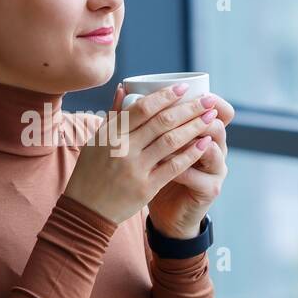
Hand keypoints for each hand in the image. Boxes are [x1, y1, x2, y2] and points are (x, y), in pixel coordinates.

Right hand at [62, 83, 217, 225]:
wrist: (86, 210)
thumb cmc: (90, 172)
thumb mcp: (96, 140)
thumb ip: (114, 115)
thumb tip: (125, 87)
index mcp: (111, 134)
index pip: (143, 107)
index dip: (166, 95)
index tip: (184, 87)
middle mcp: (123, 149)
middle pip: (162, 122)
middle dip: (189, 108)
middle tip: (208, 100)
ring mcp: (136, 169)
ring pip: (171, 142)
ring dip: (194, 127)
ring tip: (211, 117)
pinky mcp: (146, 188)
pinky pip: (173, 167)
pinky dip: (191, 153)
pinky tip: (204, 143)